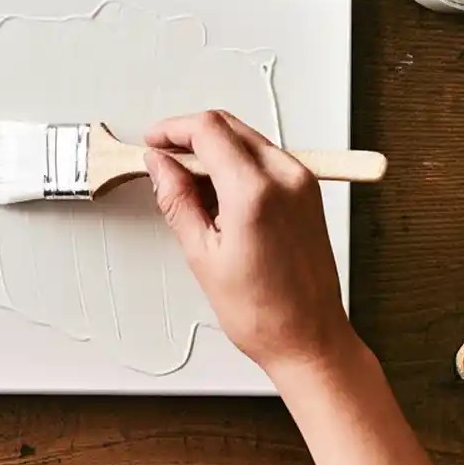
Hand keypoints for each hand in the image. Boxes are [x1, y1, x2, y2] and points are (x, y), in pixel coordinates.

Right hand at [144, 111, 354, 373]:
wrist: (309, 338)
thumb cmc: (263, 312)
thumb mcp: (202, 254)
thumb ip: (177, 199)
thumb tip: (160, 165)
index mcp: (255, 192)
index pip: (208, 130)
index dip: (173, 130)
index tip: (154, 142)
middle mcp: (285, 178)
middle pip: (229, 126)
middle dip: (191, 136)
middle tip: (163, 162)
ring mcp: (302, 182)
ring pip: (247, 139)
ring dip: (214, 150)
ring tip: (188, 187)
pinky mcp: (308, 192)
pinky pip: (265, 158)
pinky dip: (236, 164)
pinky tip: (218, 194)